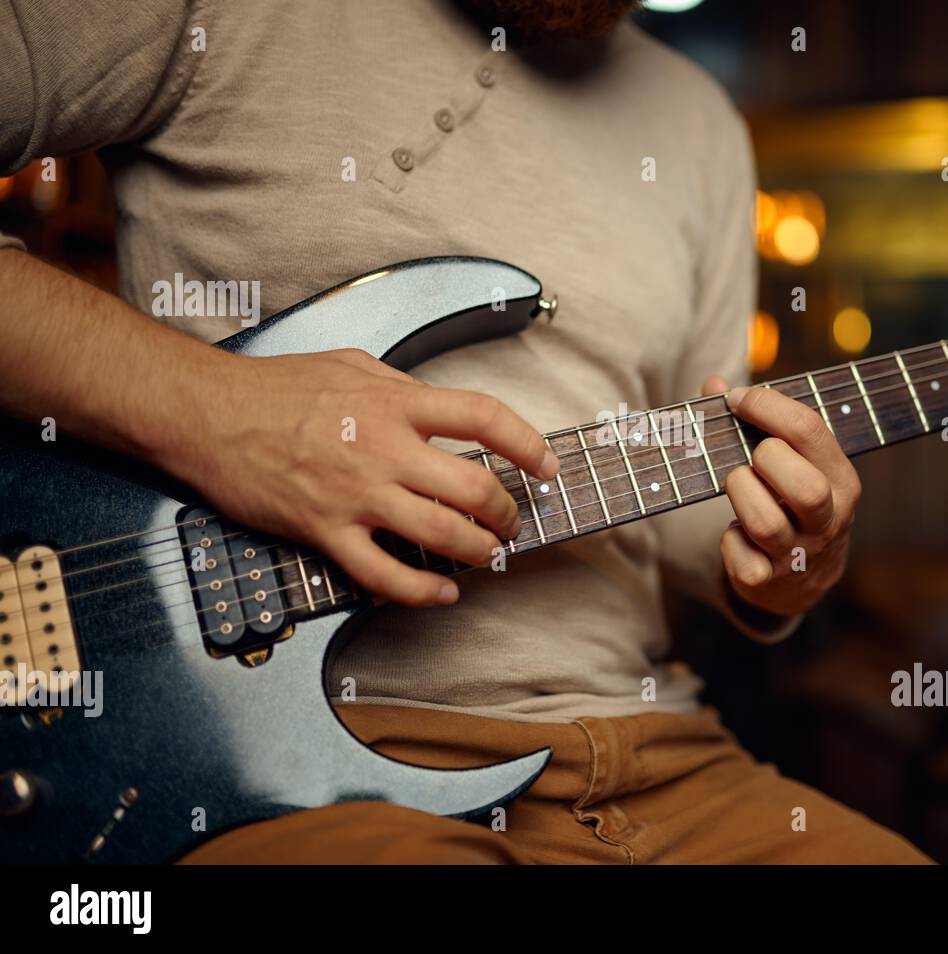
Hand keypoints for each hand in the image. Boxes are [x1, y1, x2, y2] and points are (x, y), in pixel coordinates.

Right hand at [161, 348, 557, 606]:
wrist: (208, 415)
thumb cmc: (277, 386)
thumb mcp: (353, 365)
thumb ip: (403, 388)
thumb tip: (441, 408)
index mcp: (396, 403)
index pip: (483, 418)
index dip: (526, 444)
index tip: (547, 464)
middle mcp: (386, 450)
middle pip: (473, 488)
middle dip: (506, 512)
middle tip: (511, 521)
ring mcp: (357, 495)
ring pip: (441, 536)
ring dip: (479, 552)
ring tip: (490, 555)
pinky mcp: (326, 531)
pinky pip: (383, 575)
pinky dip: (421, 592)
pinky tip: (443, 594)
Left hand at [703, 376, 860, 618]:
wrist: (804, 578)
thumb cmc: (791, 501)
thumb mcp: (793, 461)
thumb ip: (756, 420)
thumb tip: (713, 384)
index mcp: (840, 479)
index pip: (810, 431)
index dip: (766, 406)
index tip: (737, 399)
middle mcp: (827, 518)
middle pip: (806, 487)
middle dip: (766, 459)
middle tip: (751, 456)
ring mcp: (798, 553)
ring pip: (766, 523)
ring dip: (740, 494)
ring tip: (738, 486)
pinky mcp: (767, 580)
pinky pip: (741, 560)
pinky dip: (728, 543)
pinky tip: (735, 533)